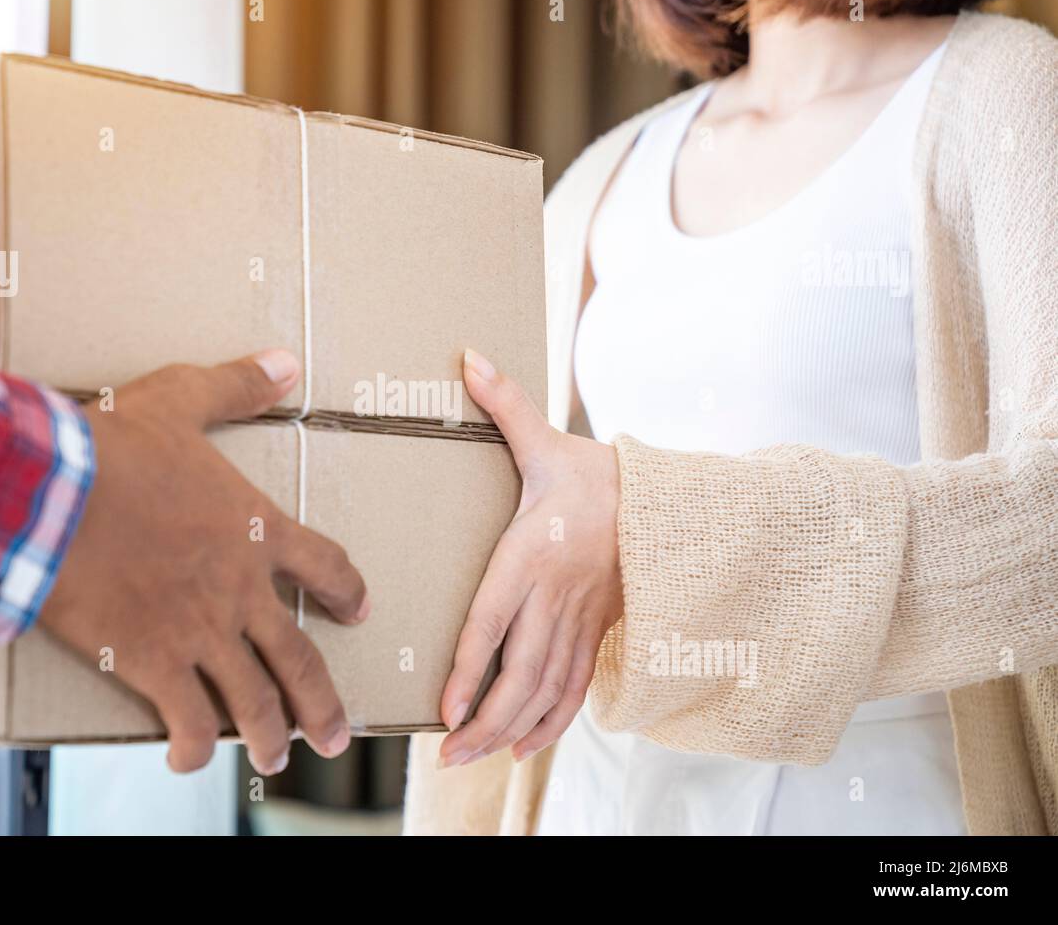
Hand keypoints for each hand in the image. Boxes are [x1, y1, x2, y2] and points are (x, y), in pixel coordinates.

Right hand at [40, 350, 368, 776]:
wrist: (53, 492)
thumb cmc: (114, 445)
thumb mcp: (181, 399)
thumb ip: (237, 386)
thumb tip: (285, 360)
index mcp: (257, 529)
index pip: (327, 567)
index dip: (347, 592)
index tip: (358, 612)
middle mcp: (241, 591)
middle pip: (301, 659)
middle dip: (323, 704)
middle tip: (336, 737)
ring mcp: (201, 631)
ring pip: (254, 701)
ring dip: (270, 735)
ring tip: (277, 759)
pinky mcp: (151, 661)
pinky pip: (185, 718)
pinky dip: (190, 745)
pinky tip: (188, 758)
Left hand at [437, 349, 621, 767]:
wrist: (670, 502)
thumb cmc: (597, 474)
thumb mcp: (547, 442)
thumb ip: (505, 405)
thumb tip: (467, 357)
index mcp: (535, 552)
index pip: (496, 618)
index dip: (471, 665)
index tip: (445, 705)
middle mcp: (557, 595)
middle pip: (521, 670)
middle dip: (484, 719)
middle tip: (449, 754)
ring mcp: (581, 620)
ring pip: (548, 689)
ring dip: (511, 729)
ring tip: (474, 759)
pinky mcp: (598, 632)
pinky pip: (576, 688)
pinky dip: (551, 723)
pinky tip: (524, 748)